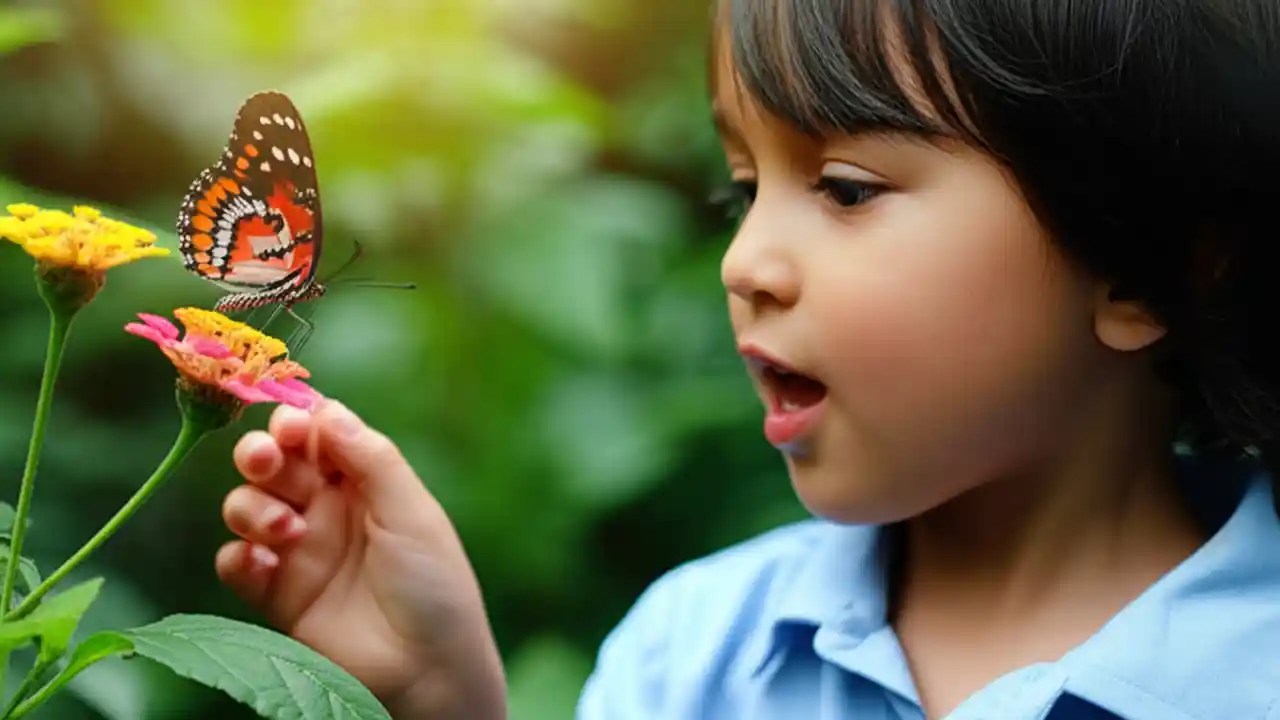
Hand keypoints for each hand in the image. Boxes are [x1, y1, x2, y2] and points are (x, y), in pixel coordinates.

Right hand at [215, 400, 505, 719]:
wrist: (426, 671)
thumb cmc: (433, 586)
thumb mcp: (412, 513)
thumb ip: (371, 459)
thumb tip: (325, 410)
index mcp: (366, 482)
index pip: (318, 434)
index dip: (297, 422)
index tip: (291, 425)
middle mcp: (328, 510)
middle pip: (274, 462)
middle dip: (260, 452)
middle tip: (267, 461)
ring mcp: (300, 551)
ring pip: (246, 506)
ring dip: (253, 508)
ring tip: (287, 533)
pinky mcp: (277, 596)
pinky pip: (235, 563)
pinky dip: (238, 557)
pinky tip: (262, 565)